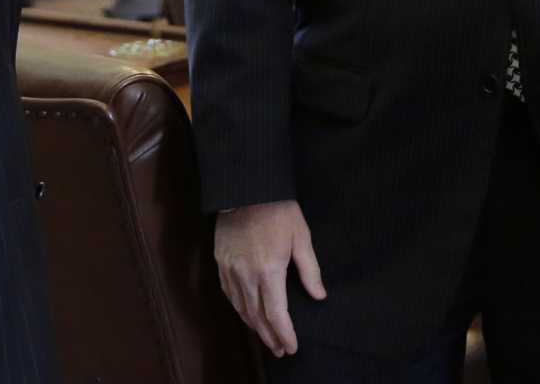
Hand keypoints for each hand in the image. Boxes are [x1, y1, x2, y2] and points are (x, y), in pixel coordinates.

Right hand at [215, 200, 325, 356]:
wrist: (246, 189)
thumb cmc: (278, 210)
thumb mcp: (301, 237)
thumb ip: (310, 270)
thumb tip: (319, 295)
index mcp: (269, 270)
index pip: (276, 314)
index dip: (284, 334)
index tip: (291, 347)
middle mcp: (247, 275)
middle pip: (257, 317)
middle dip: (270, 336)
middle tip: (280, 349)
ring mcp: (231, 270)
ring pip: (241, 308)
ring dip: (254, 326)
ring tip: (267, 337)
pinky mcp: (221, 263)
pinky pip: (229, 295)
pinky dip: (239, 309)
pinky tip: (247, 314)